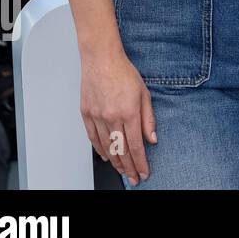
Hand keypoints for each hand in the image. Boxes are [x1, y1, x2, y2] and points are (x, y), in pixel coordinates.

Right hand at [80, 50, 156, 185]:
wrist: (101, 59)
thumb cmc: (124, 73)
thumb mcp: (144, 94)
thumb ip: (148, 118)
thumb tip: (152, 138)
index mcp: (128, 112)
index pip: (136, 145)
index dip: (141, 162)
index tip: (144, 172)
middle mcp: (111, 117)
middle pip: (121, 150)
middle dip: (129, 168)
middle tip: (134, 178)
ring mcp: (97, 117)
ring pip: (106, 147)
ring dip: (115, 162)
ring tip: (123, 171)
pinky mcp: (86, 114)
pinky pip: (93, 138)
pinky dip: (100, 150)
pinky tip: (106, 156)